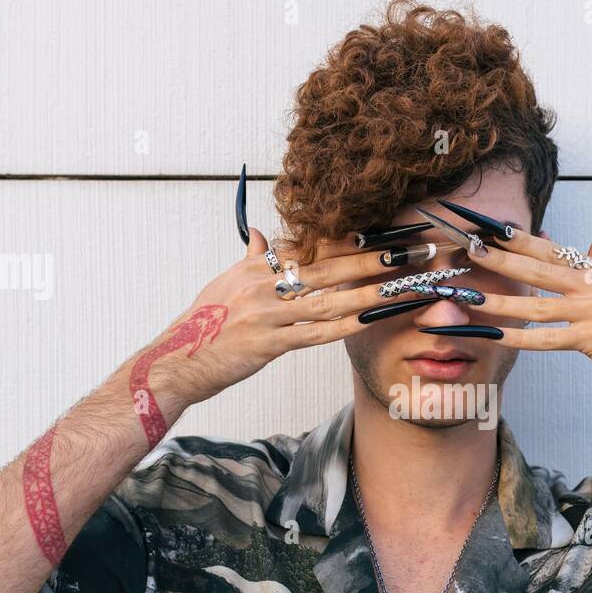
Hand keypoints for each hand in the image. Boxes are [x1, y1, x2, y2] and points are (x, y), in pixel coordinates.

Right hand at [143, 229, 413, 408]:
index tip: (388, 233)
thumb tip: (262, 235)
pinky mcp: (268, 343)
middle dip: (376, 258)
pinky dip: (344, 327)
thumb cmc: (206, 322)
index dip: (353, 238)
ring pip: (330, 299)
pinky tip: (370, 321)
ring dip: (371, 293)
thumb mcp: (225, 282)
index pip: (313, 243)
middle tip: (413, 252)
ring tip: (406, 287)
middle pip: (331, 265)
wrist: (178, 359)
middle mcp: (263, 282)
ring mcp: (267, 313)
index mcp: (257, 264)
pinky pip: (314, 333)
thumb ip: (251, 258)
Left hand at [463, 228, 591, 403]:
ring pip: (538, 305)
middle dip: (501, 260)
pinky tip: (496, 335)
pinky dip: (520, 338)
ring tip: (471, 297)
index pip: (552, 249)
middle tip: (470, 250)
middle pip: (539, 269)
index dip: (519, 239)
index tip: (489, 228)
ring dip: (502, 301)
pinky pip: (548, 338)